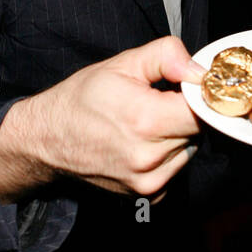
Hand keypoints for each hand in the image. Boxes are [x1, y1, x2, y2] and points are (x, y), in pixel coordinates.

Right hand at [0, 36, 205, 202]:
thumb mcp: (122, 64)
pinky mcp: (147, 194)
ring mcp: (148, 180)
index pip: (204, 110)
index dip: (199, 95)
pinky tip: (143, 142)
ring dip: (178, 134)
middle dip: (185, 112)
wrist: (47, 139)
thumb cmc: (82, 99)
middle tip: (160, 100)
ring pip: (189, 149)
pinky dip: (168, 155)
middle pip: (198, 130)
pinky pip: (176, 169)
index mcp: (146, 119)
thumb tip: (199, 70)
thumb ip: (166, 57)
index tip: (188, 87)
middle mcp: (149, 156)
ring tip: (147, 122)